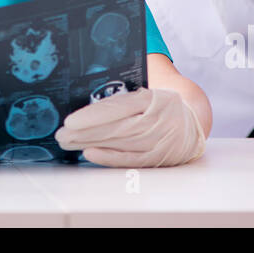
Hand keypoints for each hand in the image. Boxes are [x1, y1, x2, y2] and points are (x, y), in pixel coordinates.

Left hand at [55, 87, 206, 167]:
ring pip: (120, 144)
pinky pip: (130, 159)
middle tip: (61, 134)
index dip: (94, 115)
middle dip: (85, 132)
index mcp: (153, 99)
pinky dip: (109, 157)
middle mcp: (156, 120)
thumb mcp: (147, 93)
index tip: (71, 120)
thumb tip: (85, 100)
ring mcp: (158, 141)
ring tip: (69, 143)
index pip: (120, 107)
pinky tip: (90, 153)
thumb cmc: (161, 105)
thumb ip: (122, 97)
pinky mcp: (157, 158)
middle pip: (116, 128)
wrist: (192, 123)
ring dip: (91, 143)